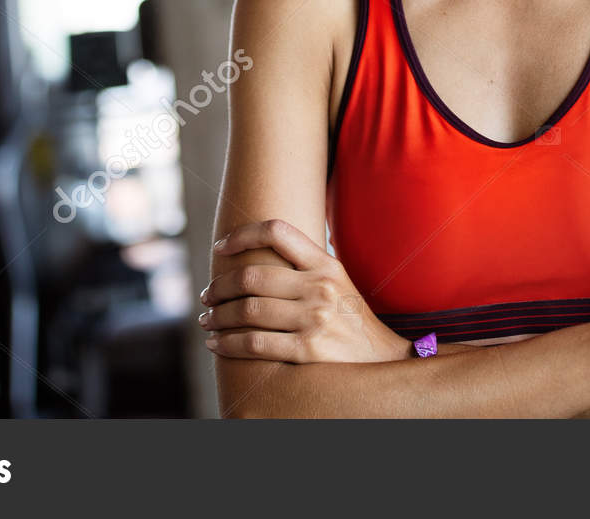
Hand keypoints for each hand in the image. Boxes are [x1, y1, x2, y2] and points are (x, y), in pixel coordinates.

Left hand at [204, 219, 410, 362]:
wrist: (382, 359)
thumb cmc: (350, 319)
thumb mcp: (336, 282)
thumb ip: (303, 267)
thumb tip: (255, 255)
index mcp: (325, 264)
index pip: (277, 231)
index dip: (242, 235)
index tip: (220, 249)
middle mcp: (320, 286)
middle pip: (252, 276)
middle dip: (219, 287)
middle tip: (207, 297)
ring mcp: (315, 318)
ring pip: (247, 310)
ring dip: (218, 317)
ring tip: (208, 322)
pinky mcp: (308, 349)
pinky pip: (254, 343)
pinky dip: (227, 344)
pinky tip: (217, 345)